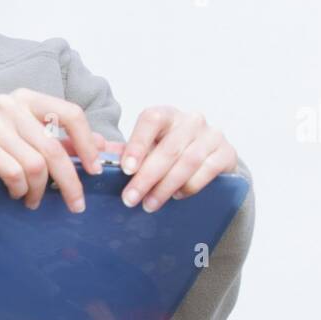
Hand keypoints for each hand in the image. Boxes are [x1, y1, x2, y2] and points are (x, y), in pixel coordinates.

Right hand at [0, 90, 105, 211]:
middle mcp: (12, 106)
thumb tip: (102, 144)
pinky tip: (18, 194)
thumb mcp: (32, 129)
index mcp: (31, 99)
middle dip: (69, 182)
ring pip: (33, 166)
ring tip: (35, 200)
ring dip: (39, 190)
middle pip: (53, 149)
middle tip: (75, 204)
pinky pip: (12, 173)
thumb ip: (64, 137)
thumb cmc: (3, 134)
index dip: (87, 144)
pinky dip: (20, 189)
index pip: (70, 114)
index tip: (94, 170)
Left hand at [109, 107, 238, 211]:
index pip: (151, 120)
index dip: (138, 144)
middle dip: (147, 177)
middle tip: (130, 199)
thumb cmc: (169, 154)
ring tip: (149, 204)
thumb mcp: (147, 150)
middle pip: (168, 148)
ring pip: (187, 161)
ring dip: (166, 187)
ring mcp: (212, 135)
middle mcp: (191, 120)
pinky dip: (190, 186)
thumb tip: (94, 152)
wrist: (209, 160)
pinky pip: (207, 171)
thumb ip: (124, 152)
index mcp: (167, 114)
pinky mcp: (227, 152)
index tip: (126, 169)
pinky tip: (177, 197)